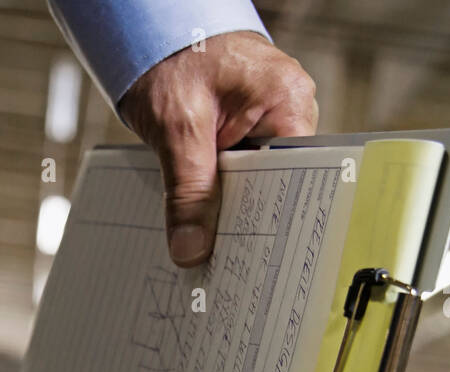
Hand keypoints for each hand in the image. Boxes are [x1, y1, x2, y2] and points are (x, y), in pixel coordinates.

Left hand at [120, 31, 318, 267]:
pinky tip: (207, 221)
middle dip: (249, 221)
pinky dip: (223, 195)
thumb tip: (192, 249)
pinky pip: (243, 174)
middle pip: (279, 185)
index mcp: (287, 100)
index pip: (295, 176)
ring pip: (258, 184)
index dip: (271, 219)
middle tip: (225, 261)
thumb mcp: (177, 129)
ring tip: (214, 247)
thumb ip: (188, 191)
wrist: (154, 32)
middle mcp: (289, 110)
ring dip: (233, 210)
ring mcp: (272, 121)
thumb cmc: (173, 59)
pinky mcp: (251, 131)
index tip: (250, 256)